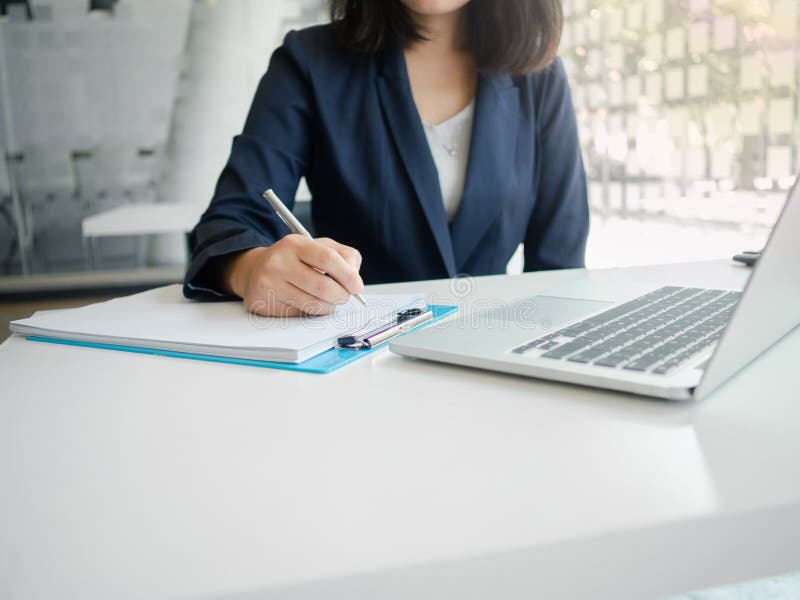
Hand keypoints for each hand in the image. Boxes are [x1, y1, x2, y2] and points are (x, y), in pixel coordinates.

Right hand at [223, 235, 363, 316]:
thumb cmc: (294, 259)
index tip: (357, 286)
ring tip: (327, 299)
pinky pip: (300, 314)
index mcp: (294, 244)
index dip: (347, 275)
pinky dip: (311, 312)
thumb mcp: (317, 247)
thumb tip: (355, 278)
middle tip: (345, 296)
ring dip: (328, 306)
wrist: (254, 271)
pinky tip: (306, 301)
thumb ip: (343, 256)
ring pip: (313, 305)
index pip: (327, 259)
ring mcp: (269, 285)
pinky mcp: (265, 304)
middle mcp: (278, 262)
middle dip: (341, 295)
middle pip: (322, 286)